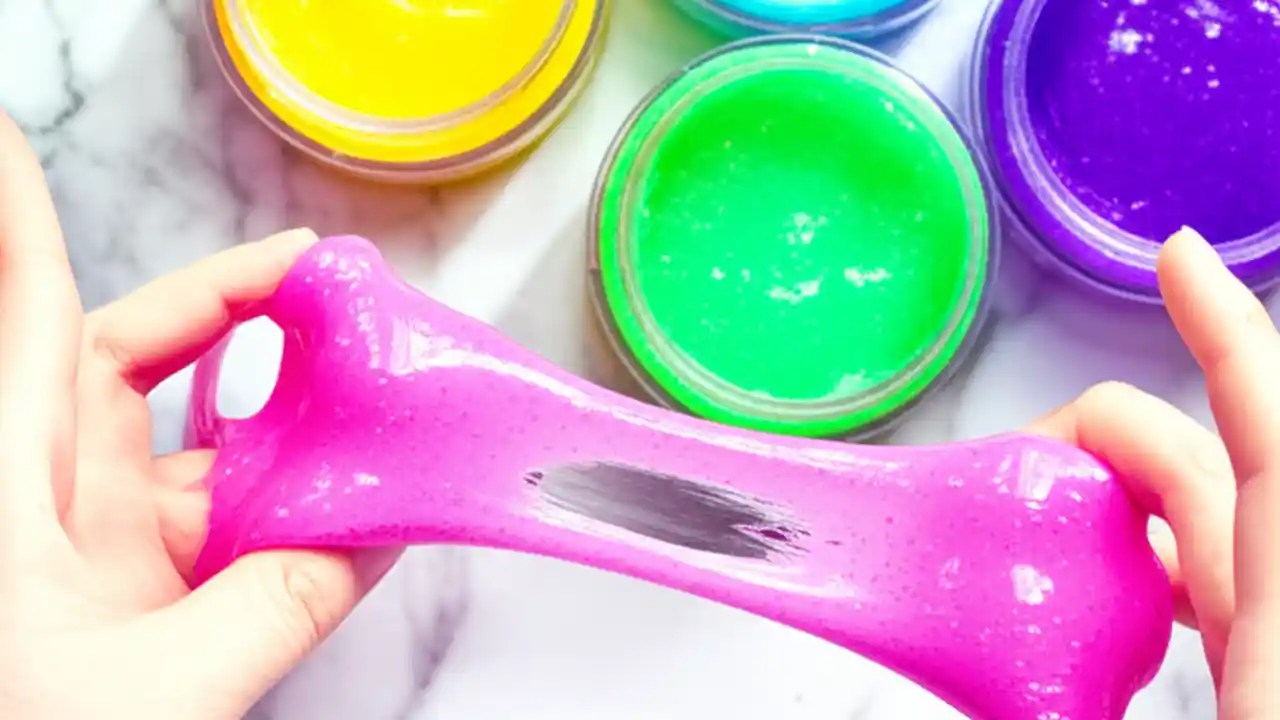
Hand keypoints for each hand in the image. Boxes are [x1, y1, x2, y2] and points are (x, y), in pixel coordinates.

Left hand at [0, 116, 396, 717]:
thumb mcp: (156, 689)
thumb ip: (275, 608)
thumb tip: (369, 542)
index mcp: (21, 486)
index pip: (39, 320)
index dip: (26, 221)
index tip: (23, 137)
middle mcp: (55, 497)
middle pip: (132, 357)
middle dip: (222, 307)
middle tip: (308, 276)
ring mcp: (100, 548)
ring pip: (199, 449)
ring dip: (280, 425)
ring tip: (366, 397)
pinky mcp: (141, 599)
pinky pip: (231, 526)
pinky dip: (292, 514)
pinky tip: (353, 513)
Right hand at [1029, 228, 1278, 718]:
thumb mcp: (1220, 719)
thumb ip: (1075, 694)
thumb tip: (974, 678)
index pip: (1267, 435)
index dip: (1226, 336)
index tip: (1177, 256)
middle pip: (1197, 472)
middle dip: (1102, 435)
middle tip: (1010, 462)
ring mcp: (1269, 638)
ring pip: (1193, 527)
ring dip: (1110, 493)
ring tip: (1030, 509)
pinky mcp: (1254, 671)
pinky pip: (1199, 582)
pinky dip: (1143, 557)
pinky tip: (1093, 580)